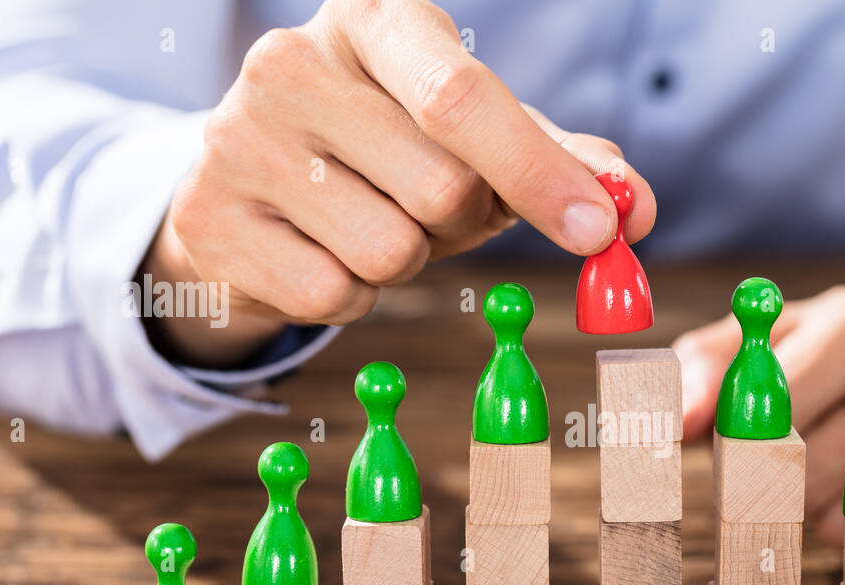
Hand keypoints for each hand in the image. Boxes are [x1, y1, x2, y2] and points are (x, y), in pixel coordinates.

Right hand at [143, 0, 654, 366]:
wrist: (261, 188)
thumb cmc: (394, 153)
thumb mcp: (482, 142)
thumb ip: (566, 164)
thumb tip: (635, 209)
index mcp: (374, 21)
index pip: (463, 97)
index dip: (539, 171)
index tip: (601, 232)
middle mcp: (292, 62)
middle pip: (440, 189)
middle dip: (460, 221)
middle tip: (430, 203)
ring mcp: (236, 138)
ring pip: (390, 252)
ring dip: (408, 260)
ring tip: (370, 220)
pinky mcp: (210, 218)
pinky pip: (335, 297)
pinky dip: (355, 294)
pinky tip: (324, 251)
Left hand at [674, 284, 844, 561]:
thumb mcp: (793, 333)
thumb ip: (718, 363)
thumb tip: (672, 420)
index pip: (777, 397)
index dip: (738, 438)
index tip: (722, 456)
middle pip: (810, 469)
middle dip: (777, 488)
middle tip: (779, 479)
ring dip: (825, 518)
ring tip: (842, 480)